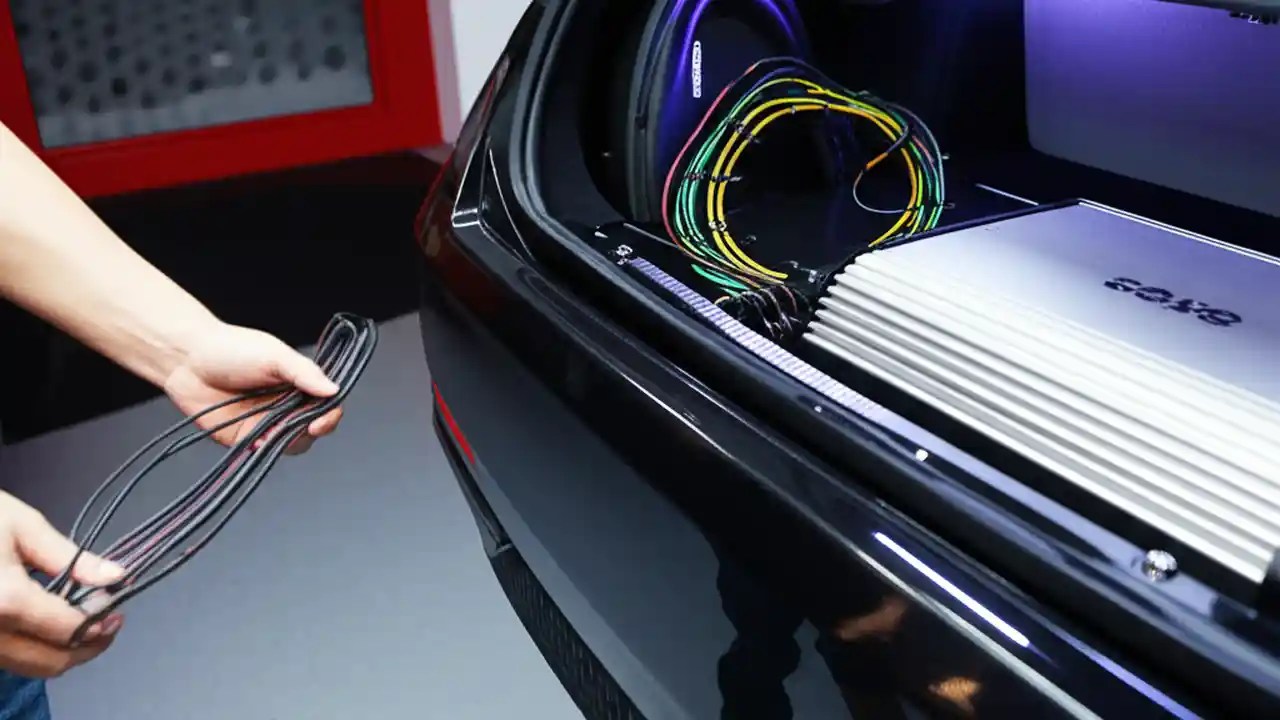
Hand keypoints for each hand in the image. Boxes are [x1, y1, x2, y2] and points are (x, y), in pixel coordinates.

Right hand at [0, 493, 123, 676]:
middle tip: (108, 623)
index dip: (101, 624)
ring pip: (28, 666)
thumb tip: (116, 576)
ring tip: (84, 623)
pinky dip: (34, 649)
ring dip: (62, 652)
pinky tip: (48, 624)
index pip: (69, 629)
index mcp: (4, 600)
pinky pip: (8, 658)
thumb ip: (72, 558)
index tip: (116, 609)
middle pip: (51, 662)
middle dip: (88, 647)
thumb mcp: (23, 527)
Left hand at [163, 322, 342, 454]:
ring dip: (290, 441)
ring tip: (276, 429)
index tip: (322, 419)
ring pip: (294, 443)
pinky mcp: (247, 438)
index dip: (330, 415)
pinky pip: (266, 452)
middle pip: (315, 427)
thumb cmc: (231, 349)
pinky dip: (267, 449)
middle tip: (303, 426)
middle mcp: (288, 404)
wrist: (186, 361)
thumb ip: (305, 373)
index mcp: (300, 382)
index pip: (328, 404)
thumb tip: (335, 391)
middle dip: (312, 430)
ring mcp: (268, 422)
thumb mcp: (275, 355)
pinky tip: (258, 438)